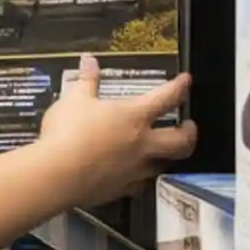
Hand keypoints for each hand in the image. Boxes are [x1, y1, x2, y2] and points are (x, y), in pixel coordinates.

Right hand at [39, 54, 196, 206]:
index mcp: (133, 116)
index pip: (166, 98)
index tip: (186, 82)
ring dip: (169, 155)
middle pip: (181, 141)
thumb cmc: (68, 133)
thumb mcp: (74, 99)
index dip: (179, 87)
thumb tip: (89, 61)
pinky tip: (135, 173)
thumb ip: (86, 80)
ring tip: (164, 149)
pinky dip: (143, 175)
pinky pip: (141, 182)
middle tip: (189, 126)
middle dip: (190, 132)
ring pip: (165, 164)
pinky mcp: (124, 188)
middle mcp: (142, 144)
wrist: (58, 173)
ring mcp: (136, 169)